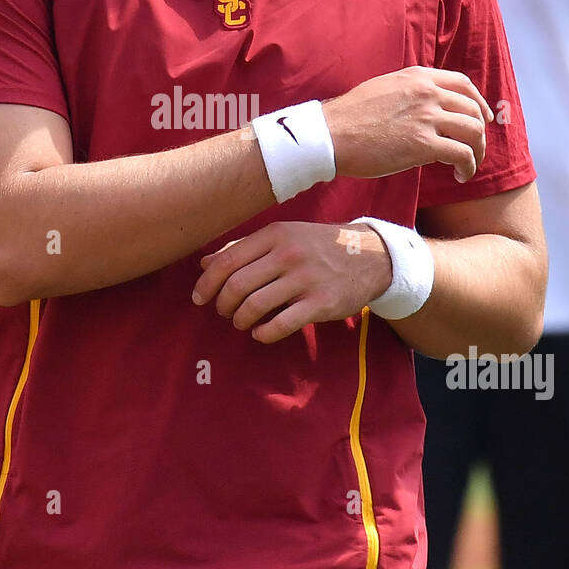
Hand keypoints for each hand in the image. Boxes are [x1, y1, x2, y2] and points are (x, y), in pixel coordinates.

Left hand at [191, 221, 391, 343]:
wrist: (369, 255)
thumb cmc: (316, 246)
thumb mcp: (282, 237)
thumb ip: (243, 249)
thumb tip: (204, 263)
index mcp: (275, 235)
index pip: (227, 260)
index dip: (207, 283)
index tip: (199, 298)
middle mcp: (288, 254)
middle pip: (237, 285)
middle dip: (223, 304)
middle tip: (224, 312)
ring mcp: (306, 279)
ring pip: (255, 305)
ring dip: (241, 320)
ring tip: (241, 322)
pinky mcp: (321, 303)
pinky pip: (282, 324)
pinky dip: (264, 333)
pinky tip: (260, 333)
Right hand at [323, 66, 493, 182]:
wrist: (330, 135)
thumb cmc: (349, 117)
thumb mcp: (384, 89)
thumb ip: (409, 93)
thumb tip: (425, 110)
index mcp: (417, 77)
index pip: (463, 84)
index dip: (478, 103)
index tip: (481, 118)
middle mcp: (427, 93)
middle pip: (472, 110)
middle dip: (480, 132)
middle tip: (475, 149)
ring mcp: (427, 117)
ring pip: (473, 132)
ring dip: (477, 151)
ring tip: (468, 166)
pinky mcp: (423, 144)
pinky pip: (462, 154)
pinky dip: (467, 167)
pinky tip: (459, 175)